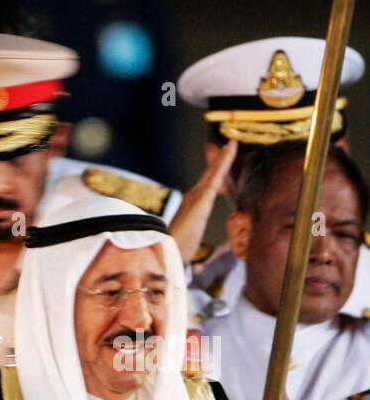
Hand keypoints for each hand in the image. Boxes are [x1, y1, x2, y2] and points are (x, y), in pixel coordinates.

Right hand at [168, 139, 236, 262]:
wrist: (167, 255)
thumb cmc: (175, 251)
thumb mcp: (184, 242)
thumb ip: (185, 238)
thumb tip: (186, 248)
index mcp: (190, 206)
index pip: (205, 185)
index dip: (214, 172)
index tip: (221, 162)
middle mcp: (193, 197)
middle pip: (209, 175)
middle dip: (219, 160)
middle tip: (229, 145)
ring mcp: (197, 196)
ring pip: (214, 172)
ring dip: (223, 157)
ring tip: (232, 143)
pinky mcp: (203, 198)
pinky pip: (217, 176)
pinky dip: (224, 161)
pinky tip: (230, 150)